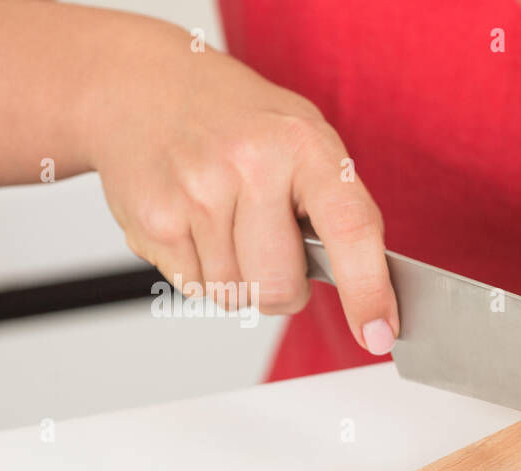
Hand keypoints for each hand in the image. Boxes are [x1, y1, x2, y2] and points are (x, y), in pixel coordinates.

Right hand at [89, 22, 396, 352]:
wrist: (141, 86)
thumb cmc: (239, 123)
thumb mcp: (306, 142)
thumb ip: (342, 211)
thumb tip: (373, 295)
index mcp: (304, 145)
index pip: (351, 230)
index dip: (368, 292)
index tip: (378, 334)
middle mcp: (250, 164)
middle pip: (282, 289)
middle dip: (284, 289)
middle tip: (272, 247)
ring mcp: (197, 192)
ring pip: (237, 297)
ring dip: (240, 279)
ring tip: (228, 225)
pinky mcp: (155, 220)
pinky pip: (196, 289)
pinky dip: (202, 271)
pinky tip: (197, 226)